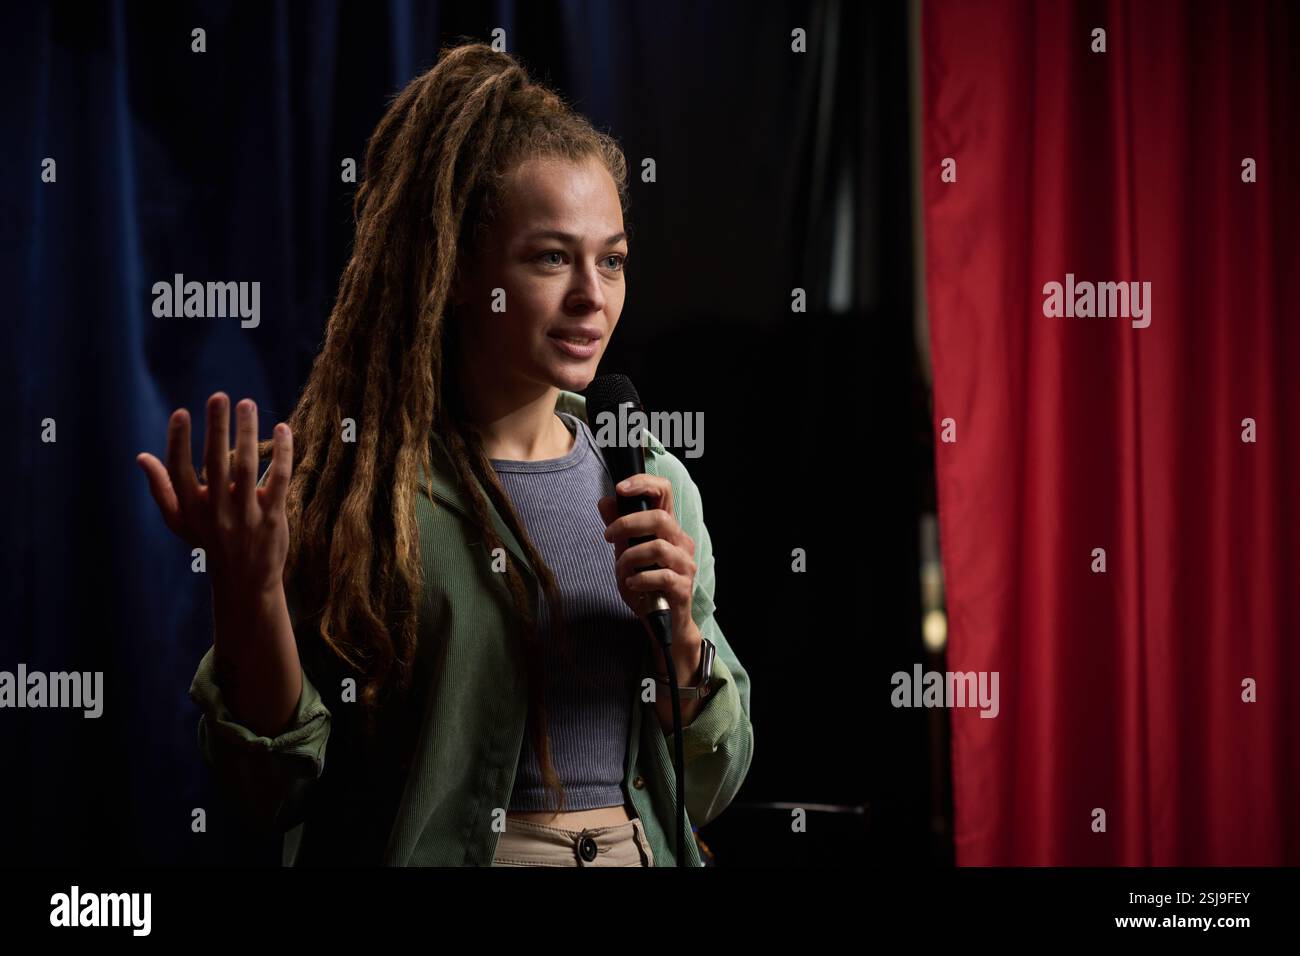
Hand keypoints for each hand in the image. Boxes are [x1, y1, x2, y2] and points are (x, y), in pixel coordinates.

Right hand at [136, 392, 292, 598]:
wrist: (246, 582)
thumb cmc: (210, 544)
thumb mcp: (180, 522)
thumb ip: (161, 490)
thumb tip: (142, 457)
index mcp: (191, 508)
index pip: (179, 470)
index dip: (178, 441)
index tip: (181, 413)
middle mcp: (216, 510)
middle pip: (214, 462)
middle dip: (215, 427)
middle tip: (219, 396)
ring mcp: (245, 514)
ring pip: (246, 466)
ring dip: (247, 432)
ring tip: (248, 404)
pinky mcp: (272, 517)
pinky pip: (278, 479)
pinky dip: (282, 453)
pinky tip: (283, 428)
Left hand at [598, 473, 698, 651]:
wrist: (663, 625)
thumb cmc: (646, 587)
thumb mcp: (625, 555)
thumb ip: (618, 529)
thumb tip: (605, 501)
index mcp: (668, 530)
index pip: (665, 492)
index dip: (644, 483)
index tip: (620, 489)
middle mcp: (680, 543)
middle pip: (660, 518)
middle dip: (628, 524)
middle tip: (608, 537)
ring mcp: (685, 565)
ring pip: (658, 547)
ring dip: (631, 557)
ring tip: (622, 571)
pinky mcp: (683, 587)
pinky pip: (661, 576)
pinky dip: (640, 579)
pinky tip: (631, 584)